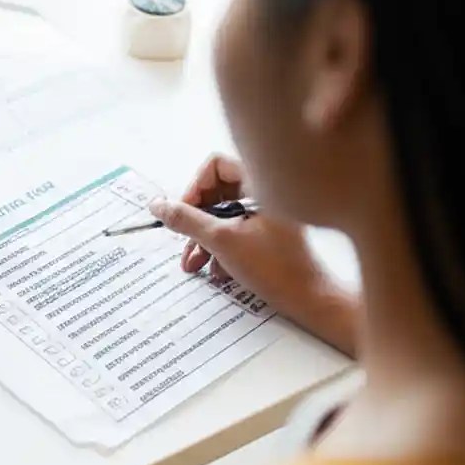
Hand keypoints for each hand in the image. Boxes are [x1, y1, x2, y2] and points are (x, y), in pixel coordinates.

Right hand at [147, 154, 359, 355]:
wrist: (308, 298)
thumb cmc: (272, 265)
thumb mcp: (220, 240)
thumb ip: (185, 220)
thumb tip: (157, 205)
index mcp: (259, 183)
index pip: (215, 165)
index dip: (195, 188)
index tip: (184, 214)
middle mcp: (263, 192)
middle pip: (215, 192)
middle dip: (195, 220)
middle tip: (185, 241)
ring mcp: (267, 213)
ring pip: (222, 214)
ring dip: (203, 238)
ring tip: (194, 264)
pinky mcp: (268, 233)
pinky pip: (235, 230)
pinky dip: (220, 247)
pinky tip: (216, 270)